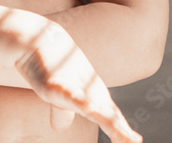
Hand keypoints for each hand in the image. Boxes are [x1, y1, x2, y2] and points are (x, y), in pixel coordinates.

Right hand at [14, 22, 141, 142]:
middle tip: (135, 142)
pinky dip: (80, 101)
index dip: (122, 133)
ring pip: (94, 107)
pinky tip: (89, 108)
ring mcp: (73, 88)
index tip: (135, 142)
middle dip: (120, 131)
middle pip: (107, 116)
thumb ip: (62, 112)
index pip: (111, 119)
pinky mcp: (55, 83)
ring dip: (109, 121)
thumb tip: (60, 127)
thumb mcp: (57, 94)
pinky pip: (69, 94)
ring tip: (123, 135)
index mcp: (91, 98)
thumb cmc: (48, 66)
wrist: (36, 39)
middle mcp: (87, 93)